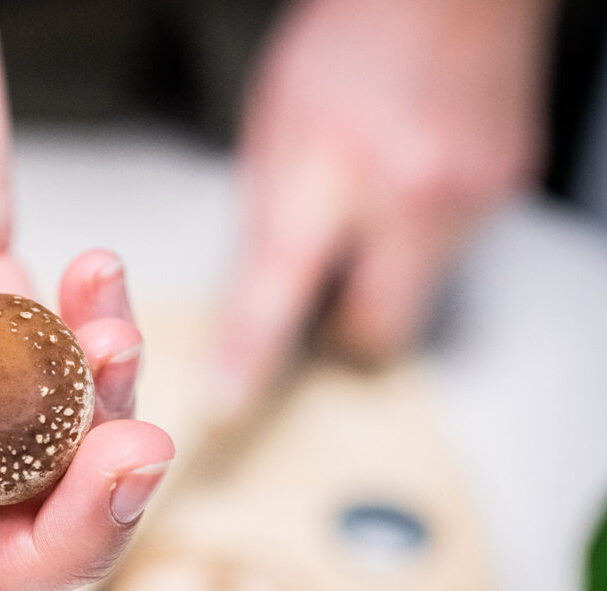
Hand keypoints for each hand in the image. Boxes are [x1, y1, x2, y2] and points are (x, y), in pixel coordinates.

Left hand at [214, 0, 553, 415]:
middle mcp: (410, 191)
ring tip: (372, 198)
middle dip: (346, 331)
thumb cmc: (350, 43)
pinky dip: (421, 233)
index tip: (229, 403)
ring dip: (387, 269)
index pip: (280, 289)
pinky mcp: (505, 188)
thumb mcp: (274, 128)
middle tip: (326, 292)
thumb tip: (254, 298)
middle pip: (377, 331)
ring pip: (418, 291)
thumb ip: (266, 217)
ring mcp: (468, 193)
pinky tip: (407, 177)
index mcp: (331, 168)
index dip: (251, 355)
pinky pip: (452, 248)